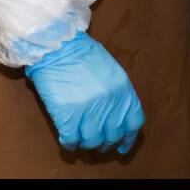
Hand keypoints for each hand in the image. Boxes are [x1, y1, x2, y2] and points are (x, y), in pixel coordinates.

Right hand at [25, 32, 144, 153]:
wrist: (57, 44)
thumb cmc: (81, 53)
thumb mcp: (110, 70)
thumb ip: (116, 93)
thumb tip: (114, 116)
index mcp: (122, 90)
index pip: (133, 123)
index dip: (127, 138)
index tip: (121, 146)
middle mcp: (109, 103)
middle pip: (112, 136)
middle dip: (105, 143)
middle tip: (96, 142)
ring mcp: (89, 111)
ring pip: (92, 142)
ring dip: (86, 143)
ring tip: (80, 139)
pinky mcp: (67, 116)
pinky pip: (71, 140)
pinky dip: (70, 144)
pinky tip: (68, 140)